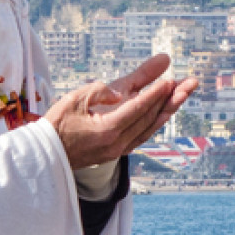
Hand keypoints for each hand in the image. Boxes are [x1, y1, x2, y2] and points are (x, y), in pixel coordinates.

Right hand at [42, 54, 198, 169]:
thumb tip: (123, 90)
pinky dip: (155, 123)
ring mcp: (117, 150)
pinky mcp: (115, 152)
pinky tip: (163, 113)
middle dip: (170, 99)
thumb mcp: (75, 99)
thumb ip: (101, 91)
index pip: (138, 108)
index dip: (155, 93)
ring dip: (168, 110)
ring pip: (150, 129)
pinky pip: (142, 136)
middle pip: (150, 118)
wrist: (45, 155)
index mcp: (106, 130)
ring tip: (183, 95)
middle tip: (189, 83)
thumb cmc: (56, 125)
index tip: (170, 79)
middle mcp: (117, 143)